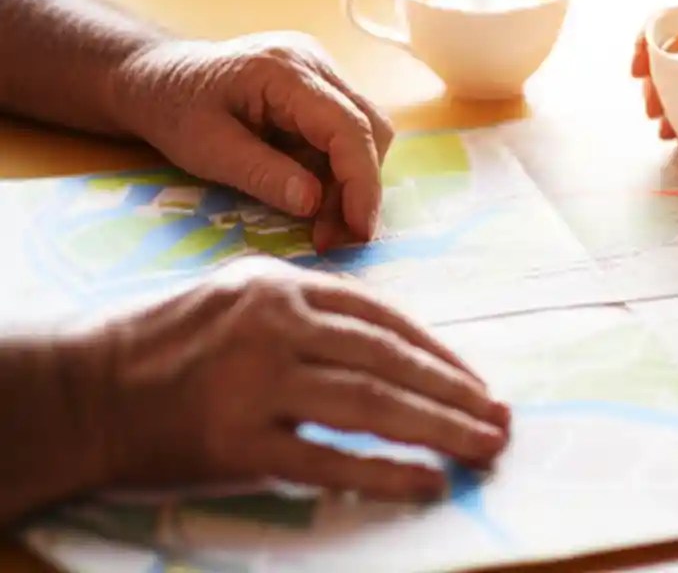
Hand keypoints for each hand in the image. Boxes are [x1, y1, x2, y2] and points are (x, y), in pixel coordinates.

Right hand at [72, 258, 508, 498]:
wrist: (84, 389)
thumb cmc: (168, 343)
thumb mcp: (241, 298)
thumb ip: (312, 312)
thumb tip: (395, 349)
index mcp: (282, 286)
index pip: (384, 319)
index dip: (439, 354)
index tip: (476, 384)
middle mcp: (276, 326)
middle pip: (389, 361)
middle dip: (455, 394)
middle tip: (502, 420)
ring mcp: (256, 382)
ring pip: (371, 405)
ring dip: (438, 429)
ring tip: (483, 448)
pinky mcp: (237, 440)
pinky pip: (328, 460)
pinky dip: (384, 472)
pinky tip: (426, 482)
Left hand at [113, 32, 393, 251]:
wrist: (156, 76)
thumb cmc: (172, 107)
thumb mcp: (205, 148)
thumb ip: (261, 174)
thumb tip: (313, 204)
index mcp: (286, 69)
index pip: (349, 127)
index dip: (362, 183)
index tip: (358, 232)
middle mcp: (315, 63)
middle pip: (370, 129)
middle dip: (359, 188)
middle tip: (333, 238)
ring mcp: (321, 72)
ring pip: (365, 134)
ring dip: (349, 185)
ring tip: (320, 226)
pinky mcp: (320, 89)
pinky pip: (346, 134)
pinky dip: (336, 172)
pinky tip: (310, 196)